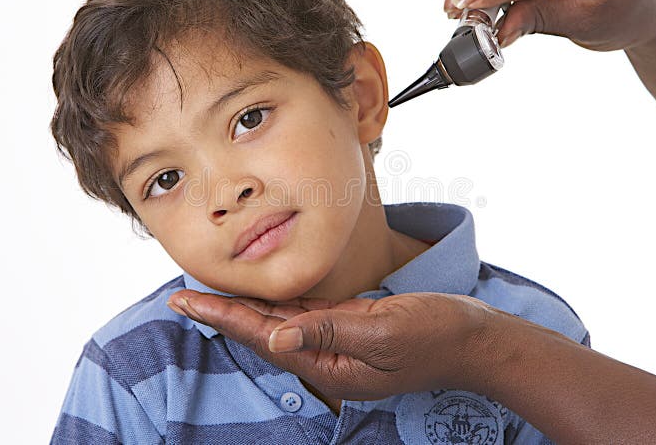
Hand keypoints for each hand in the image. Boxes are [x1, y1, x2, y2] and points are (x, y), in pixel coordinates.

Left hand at [168, 290, 500, 399]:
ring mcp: (339, 342)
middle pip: (263, 331)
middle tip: (182, 294)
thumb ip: (330, 332)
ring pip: (281, 322)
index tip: (184, 300)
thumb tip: (278, 337)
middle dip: (222, 312)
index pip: (263, 337)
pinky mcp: (352, 325)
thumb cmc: (435, 334)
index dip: (222, 316)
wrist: (474, 340)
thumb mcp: (383, 333)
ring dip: (245, 307)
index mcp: (329, 363)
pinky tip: (263, 292)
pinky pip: (306, 314)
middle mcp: (327, 356)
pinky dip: (278, 302)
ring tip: (211, 292)